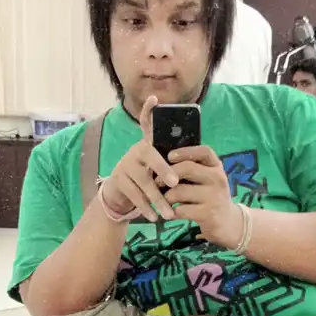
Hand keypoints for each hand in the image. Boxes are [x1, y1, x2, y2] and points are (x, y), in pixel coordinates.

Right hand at [101, 96, 177, 221]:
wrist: (120, 195)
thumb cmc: (149, 180)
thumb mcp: (158, 168)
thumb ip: (172, 162)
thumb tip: (197, 161)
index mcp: (149, 145)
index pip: (147, 124)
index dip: (149, 111)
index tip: (155, 98)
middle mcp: (136, 151)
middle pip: (150, 156)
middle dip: (163, 169)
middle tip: (175, 182)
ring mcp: (125, 166)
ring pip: (143, 182)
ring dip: (158, 199)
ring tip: (170, 213)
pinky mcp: (118, 181)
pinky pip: (134, 196)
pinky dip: (146, 208)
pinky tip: (154, 217)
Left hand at [164, 146, 243, 247]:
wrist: (227, 222)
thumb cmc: (211, 197)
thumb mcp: (208, 179)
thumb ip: (193, 169)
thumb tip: (162, 163)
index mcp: (217, 167)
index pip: (204, 151)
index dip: (185, 151)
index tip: (169, 157)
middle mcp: (218, 179)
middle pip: (187, 168)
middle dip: (167, 174)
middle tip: (156, 182)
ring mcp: (214, 197)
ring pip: (179, 191)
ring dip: (166, 197)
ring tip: (164, 200)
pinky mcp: (208, 214)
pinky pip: (180, 210)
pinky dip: (172, 212)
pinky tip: (171, 213)